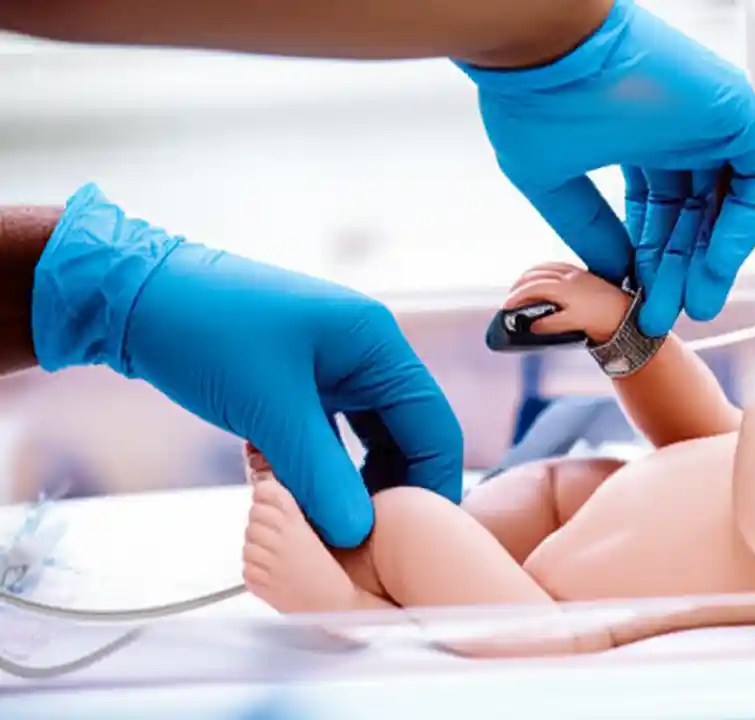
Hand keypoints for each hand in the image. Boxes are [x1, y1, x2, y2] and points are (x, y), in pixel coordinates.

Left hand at [31, 185, 462, 547]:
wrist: (134, 294)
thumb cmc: (206, 331)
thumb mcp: (268, 408)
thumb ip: (319, 474)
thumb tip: (357, 533)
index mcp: (376, 342)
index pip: (433, 423)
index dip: (435, 483)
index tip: (426, 536)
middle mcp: (366, 351)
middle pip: (407, 433)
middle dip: (397, 488)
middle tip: (381, 543)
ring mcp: (334, 365)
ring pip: (369, 438)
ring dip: (359, 483)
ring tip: (346, 532)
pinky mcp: (302, 380)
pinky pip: (333, 434)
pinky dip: (327, 469)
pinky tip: (311, 504)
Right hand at [459, 0, 754, 336]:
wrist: (546, 44)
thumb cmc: (536, 101)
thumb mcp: (551, 180)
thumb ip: (588, 227)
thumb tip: (612, 274)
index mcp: (636, 137)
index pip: (657, 210)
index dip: (650, 258)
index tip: (640, 302)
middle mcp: (677, 129)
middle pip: (692, 215)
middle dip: (680, 268)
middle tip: (667, 314)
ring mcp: (708, 119)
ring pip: (726, 203)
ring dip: (711, 257)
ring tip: (694, 304)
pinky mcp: (736, 110)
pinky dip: (740, 226)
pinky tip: (712, 267)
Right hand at [503, 263, 629, 343]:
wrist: (626, 314)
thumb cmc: (603, 319)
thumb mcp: (573, 324)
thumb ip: (551, 324)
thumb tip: (533, 326)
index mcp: (564, 288)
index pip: (531, 288)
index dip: (515, 297)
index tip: (506, 307)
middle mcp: (568, 276)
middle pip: (534, 275)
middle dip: (518, 286)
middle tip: (510, 299)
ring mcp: (575, 273)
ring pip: (544, 267)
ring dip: (528, 276)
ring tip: (521, 288)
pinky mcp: (582, 273)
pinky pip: (555, 266)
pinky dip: (542, 271)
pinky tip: (542, 279)